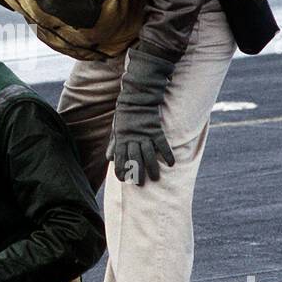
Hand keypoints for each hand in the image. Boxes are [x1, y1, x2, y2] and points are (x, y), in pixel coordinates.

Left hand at [107, 47, 175, 184]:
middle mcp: (132, 138)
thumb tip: (109, 158)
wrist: (137, 96)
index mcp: (121, 139)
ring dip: (152, 168)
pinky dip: (167, 154)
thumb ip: (113, 144)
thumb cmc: (125, 113)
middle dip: (137, 174)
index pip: (120, 158)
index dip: (121, 170)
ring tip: (156, 179)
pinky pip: (162, 144)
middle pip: (134, 160)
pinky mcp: (155, 129)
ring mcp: (144, 134)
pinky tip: (171, 164)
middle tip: (140, 185)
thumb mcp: (115, 128)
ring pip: (149, 155)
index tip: (123, 180)